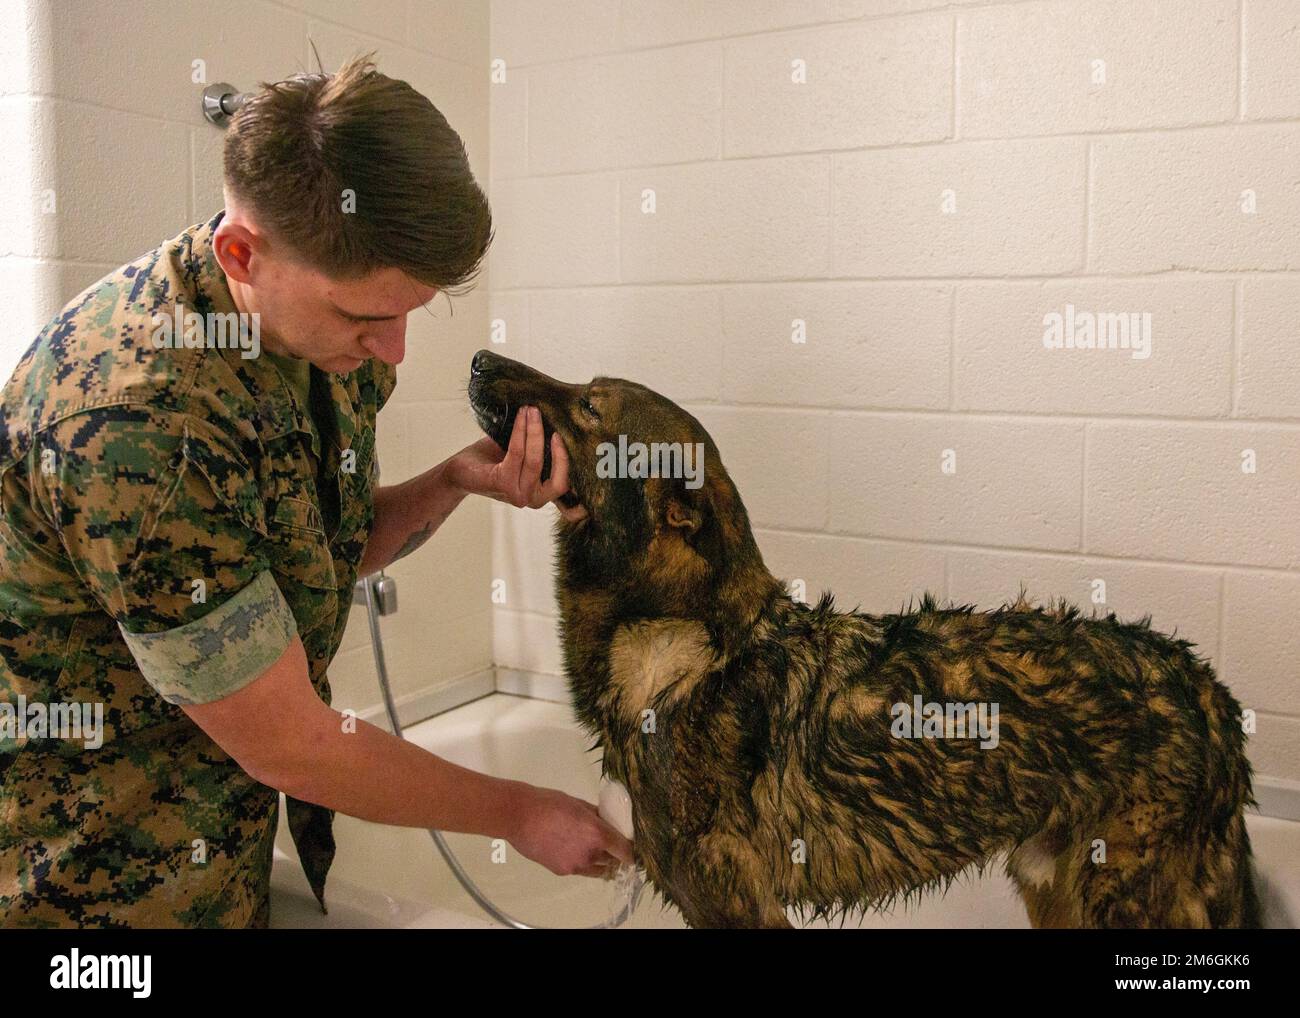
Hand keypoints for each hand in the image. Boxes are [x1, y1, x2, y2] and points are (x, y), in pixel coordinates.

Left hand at [449, 405, 587, 521]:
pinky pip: (517, 454)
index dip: (567, 460)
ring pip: (535, 461)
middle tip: (545, 414)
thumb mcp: (522, 456)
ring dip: (534, 431)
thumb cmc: (493, 461)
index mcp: (541, 493)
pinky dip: (519, 432)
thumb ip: (540, 447)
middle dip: (554, 443)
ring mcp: (518, 494)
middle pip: (556, 475)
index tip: (565, 434)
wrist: (461, 471)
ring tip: (531, 410)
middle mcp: (532, 499)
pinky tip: (520, 417)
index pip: (564, 483)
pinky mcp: (502, 484)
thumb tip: (556, 418)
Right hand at [508, 784, 635, 878]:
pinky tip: (572, 849)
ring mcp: (576, 865)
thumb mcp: (578, 804)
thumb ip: (597, 815)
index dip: (631, 852)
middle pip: (613, 861)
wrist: (519, 816)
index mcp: (597, 833)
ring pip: (598, 870)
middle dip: (614, 854)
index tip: (631, 848)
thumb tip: (608, 820)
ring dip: (601, 862)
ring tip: (592, 849)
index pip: (625, 851)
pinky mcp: (562, 871)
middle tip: (610, 844)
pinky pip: (580, 870)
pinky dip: (582, 863)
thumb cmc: (549, 803)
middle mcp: (590, 853)